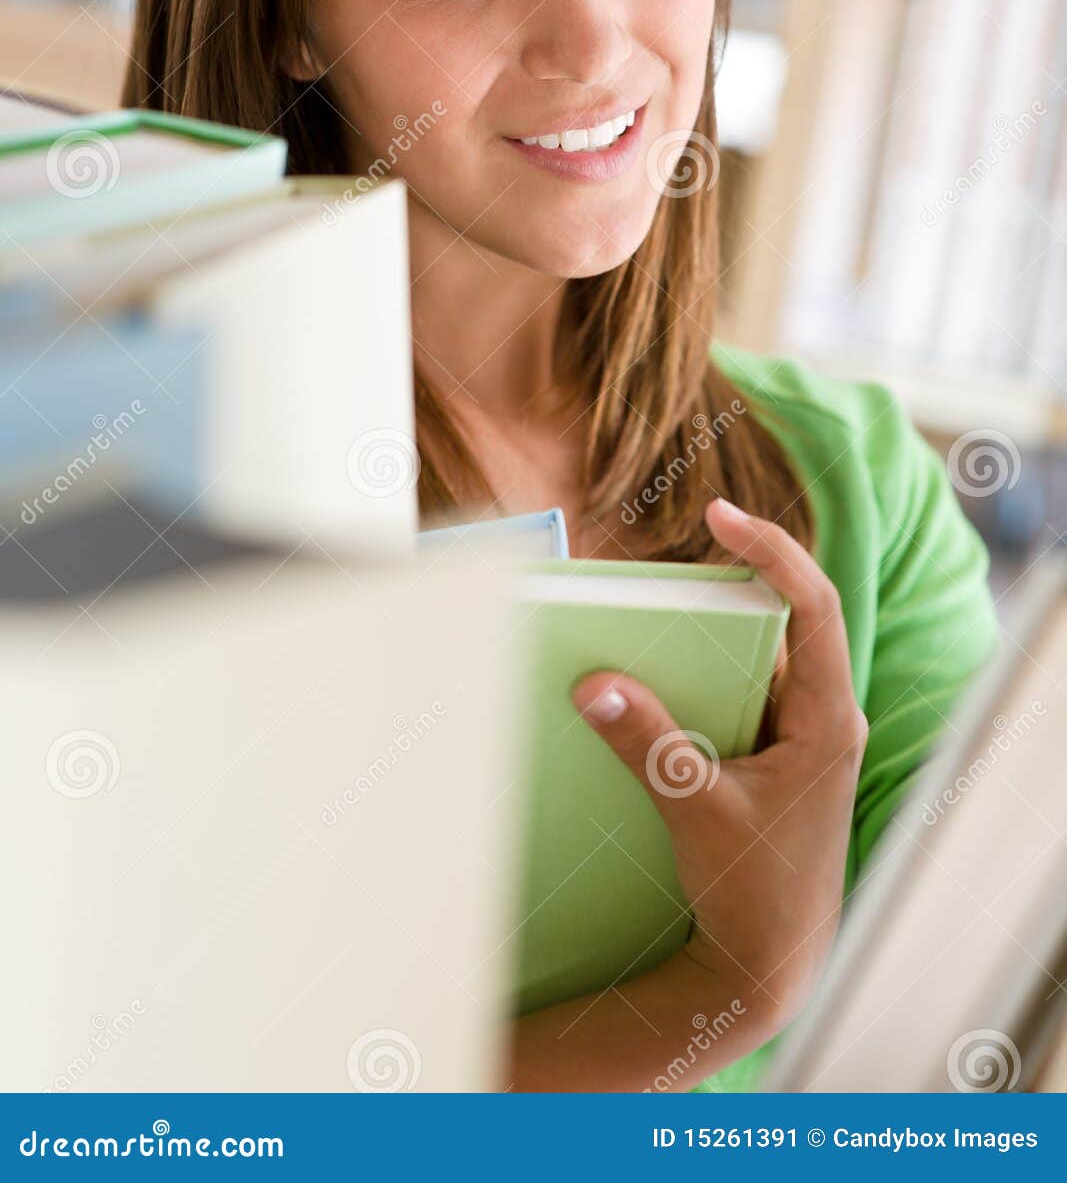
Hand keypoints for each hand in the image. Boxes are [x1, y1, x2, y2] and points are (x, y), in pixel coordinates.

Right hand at [571, 497, 867, 1034]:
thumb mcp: (696, 812)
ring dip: (697, 642)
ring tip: (635, 629)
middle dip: (718, 594)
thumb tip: (593, 684)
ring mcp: (797, 738)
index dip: (773, 552)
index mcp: (829, 721)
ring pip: (750, 662)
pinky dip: (691, 684)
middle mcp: (821, 718)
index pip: (815, 607)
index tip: (721, 517)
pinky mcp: (769, 758)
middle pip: (777, 624)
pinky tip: (643, 689)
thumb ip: (648, 744)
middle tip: (655, 577)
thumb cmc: (755, 894)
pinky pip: (731, 697)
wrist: (771, 968)